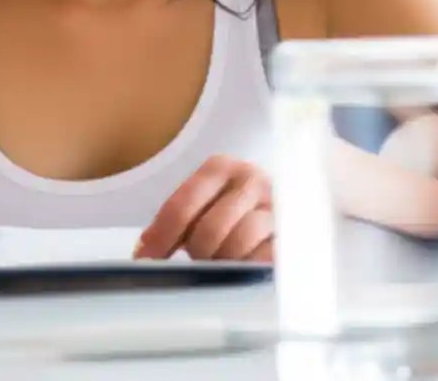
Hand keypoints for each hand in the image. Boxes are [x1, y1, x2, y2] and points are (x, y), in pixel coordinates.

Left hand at [135, 155, 273, 262]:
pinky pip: (263, 260)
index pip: (181, 206)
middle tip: (197, 259)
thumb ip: (172, 223)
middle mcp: (251, 179)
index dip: (160, 238)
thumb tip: (143, 255)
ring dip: (222, 262)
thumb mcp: (201, 204)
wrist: (285, 203)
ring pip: (237, 245)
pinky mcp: (294, 235)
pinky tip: (242, 267)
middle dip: (197, 253)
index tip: (145, 261)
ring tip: (222, 261)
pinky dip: (246, 268)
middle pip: (208, 231)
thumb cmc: (231, 208)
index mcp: (220, 167)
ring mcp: (276, 207)